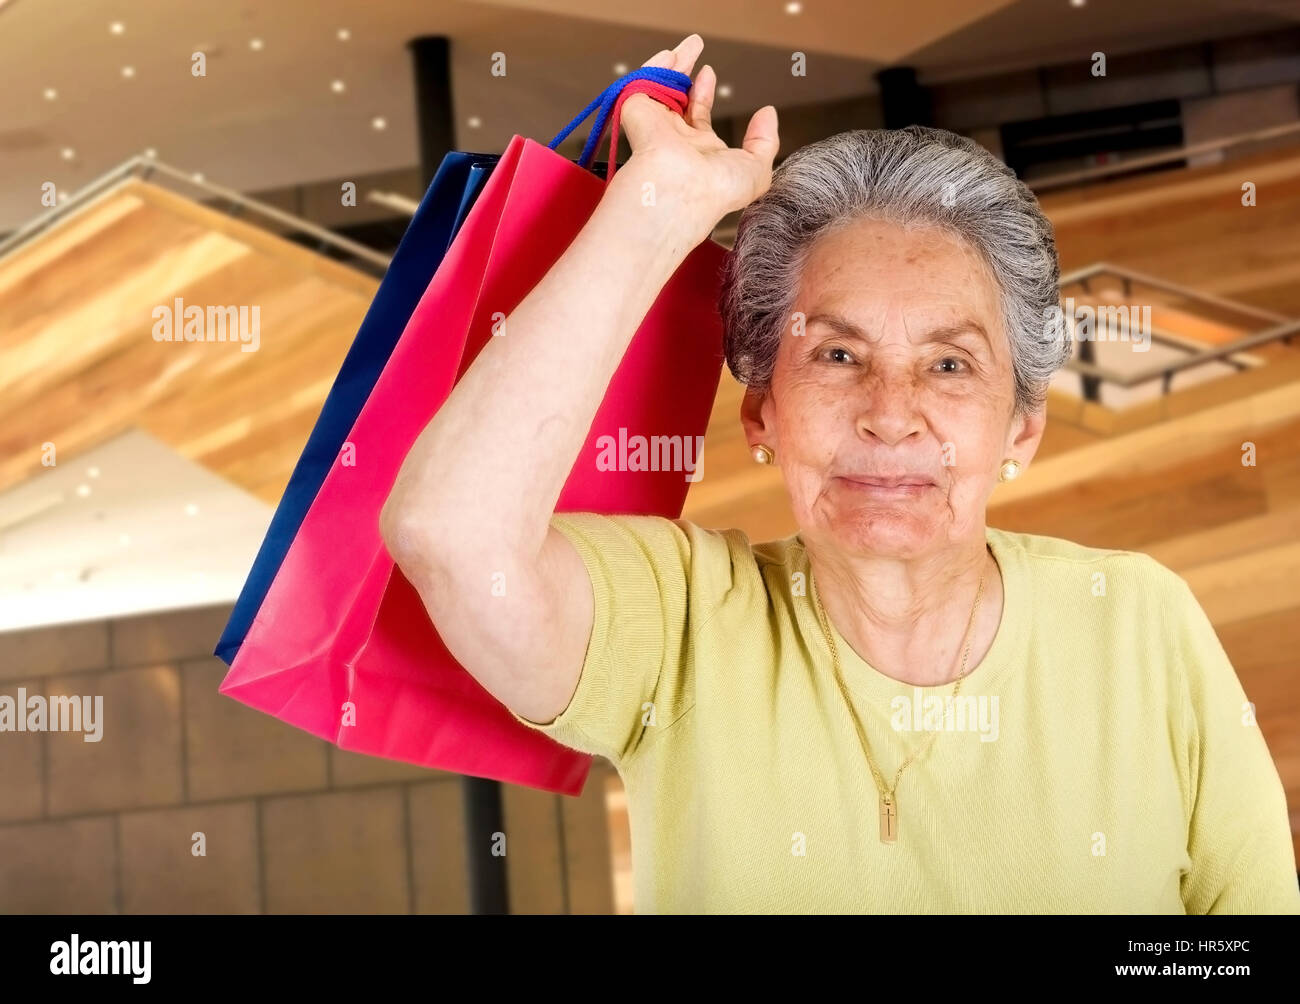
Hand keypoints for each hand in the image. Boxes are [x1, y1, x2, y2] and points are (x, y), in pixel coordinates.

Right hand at [617, 34, 779, 242]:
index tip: (709, 74)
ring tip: (690, 44)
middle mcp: (674, 139)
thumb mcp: (756, 168)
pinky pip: (643, 82)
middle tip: (696, 48)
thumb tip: (768, 114)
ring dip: (674, 63)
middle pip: (678, 98)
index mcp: (698, 152)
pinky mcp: (637, 111)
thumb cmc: (717, 189)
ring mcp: (655, 124)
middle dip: (686, 72)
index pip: (697, 117)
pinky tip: (671, 54)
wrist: (683, 188)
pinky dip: (656, 66)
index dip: (703, 94)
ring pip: (661, 87)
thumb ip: (765, 140)